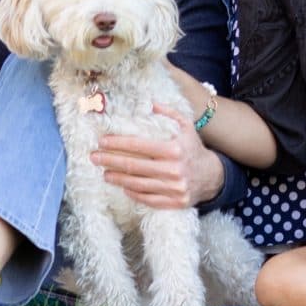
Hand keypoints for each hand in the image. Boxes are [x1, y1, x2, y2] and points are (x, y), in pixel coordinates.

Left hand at [91, 104, 222, 208]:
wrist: (212, 176)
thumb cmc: (192, 148)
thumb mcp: (185, 126)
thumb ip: (168, 113)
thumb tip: (148, 103)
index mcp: (174, 148)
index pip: (139, 146)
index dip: (118, 143)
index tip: (102, 141)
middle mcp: (174, 169)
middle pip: (134, 166)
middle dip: (110, 161)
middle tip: (94, 157)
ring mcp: (174, 188)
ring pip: (138, 184)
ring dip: (117, 179)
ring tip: (104, 173)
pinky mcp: (174, 203)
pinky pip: (148, 199)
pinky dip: (133, 194)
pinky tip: (123, 187)